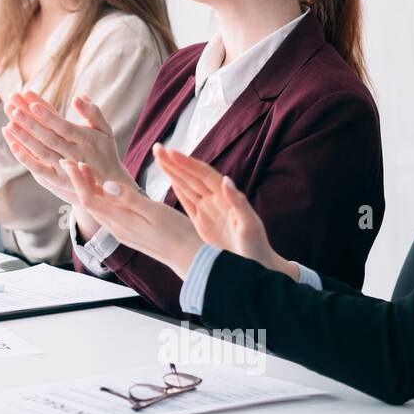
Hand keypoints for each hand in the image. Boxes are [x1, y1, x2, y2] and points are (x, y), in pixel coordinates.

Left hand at [2, 90, 133, 191]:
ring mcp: (65, 167)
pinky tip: (13, 146)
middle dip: (29, 121)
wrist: (109, 182)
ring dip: (24, 137)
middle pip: (48, 136)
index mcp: (85, 139)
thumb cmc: (104, 149)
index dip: (47, 114)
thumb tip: (78, 96)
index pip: (62, 125)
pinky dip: (25, 158)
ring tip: (9, 123)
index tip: (31, 102)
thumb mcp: (105, 129)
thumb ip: (92, 112)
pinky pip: (39, 169)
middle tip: (12, 107)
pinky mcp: (58, 179)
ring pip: (41, 151)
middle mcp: (74, 153)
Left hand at [60, 159, 202, 278]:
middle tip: (71, 162)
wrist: (190, 258)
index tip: (70, 162)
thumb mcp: (155, 211)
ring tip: (85, 170)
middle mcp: (116, 228)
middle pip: (89, 203)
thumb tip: (106, 184)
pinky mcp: (129, 233)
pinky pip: (108, 213)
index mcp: (121, 221)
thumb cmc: (177, 232)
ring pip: (98, 208)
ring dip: (89, 189)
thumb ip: (129, 198)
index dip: (77, 180)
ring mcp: (122, 232)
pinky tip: (106, 190)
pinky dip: (101, 198)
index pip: (89, 199)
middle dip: (78, 182)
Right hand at [153, 144, 296, 278]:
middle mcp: (216, 199)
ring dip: (173, 171)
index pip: (203, 175)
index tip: (171, 152)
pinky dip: (177, 189)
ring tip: (158, 157)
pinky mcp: (202, 221)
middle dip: (175, 162)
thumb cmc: (255, 246)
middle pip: (192, 176)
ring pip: (187, 185)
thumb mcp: (249, 225)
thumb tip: (226, 179)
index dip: (187, 163)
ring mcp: (208, 209)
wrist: (255, 265)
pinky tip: (170, 179)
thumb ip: (238, 202)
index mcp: (226, 197)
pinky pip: (187, 201)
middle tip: (157, 149)